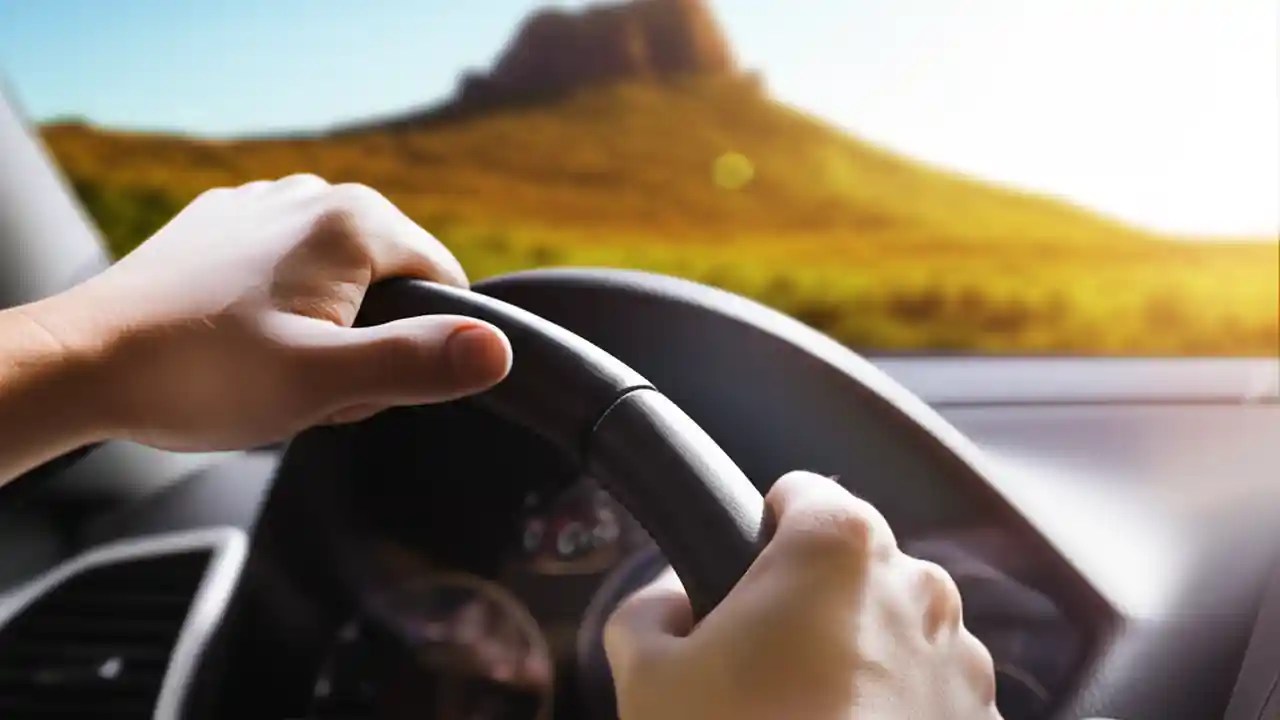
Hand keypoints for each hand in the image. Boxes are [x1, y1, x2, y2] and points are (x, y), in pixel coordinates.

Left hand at [24, 174, 511, 451]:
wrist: (82, 365)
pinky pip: (290, 271)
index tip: (361, 383)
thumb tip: (498, 350)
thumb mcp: (323, 385)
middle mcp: (313, 195)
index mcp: (353, 222)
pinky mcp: (224, 226)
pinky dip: (282, 312)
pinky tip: (239, 345)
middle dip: (367, 343)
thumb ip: (418, 364)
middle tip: (306, 384)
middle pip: (391, 284)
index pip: (447, 283)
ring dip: (325, 333)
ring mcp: (263, 205)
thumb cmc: (199, 375)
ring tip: (267, 368)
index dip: (418, 349)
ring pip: (341, 281)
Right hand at [604, 472, 1000, 719]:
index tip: (740, 574)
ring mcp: (964, 659)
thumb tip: (666, 604)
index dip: (759, 527)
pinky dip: (897, 710)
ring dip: (859, 656)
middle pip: (852, 564)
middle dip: (810, 600)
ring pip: (896, 628)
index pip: (798, 493)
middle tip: (758, 666)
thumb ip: (646, 612)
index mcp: (838, 546)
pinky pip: (930, 692)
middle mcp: (918, 585)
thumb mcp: (648, 676)